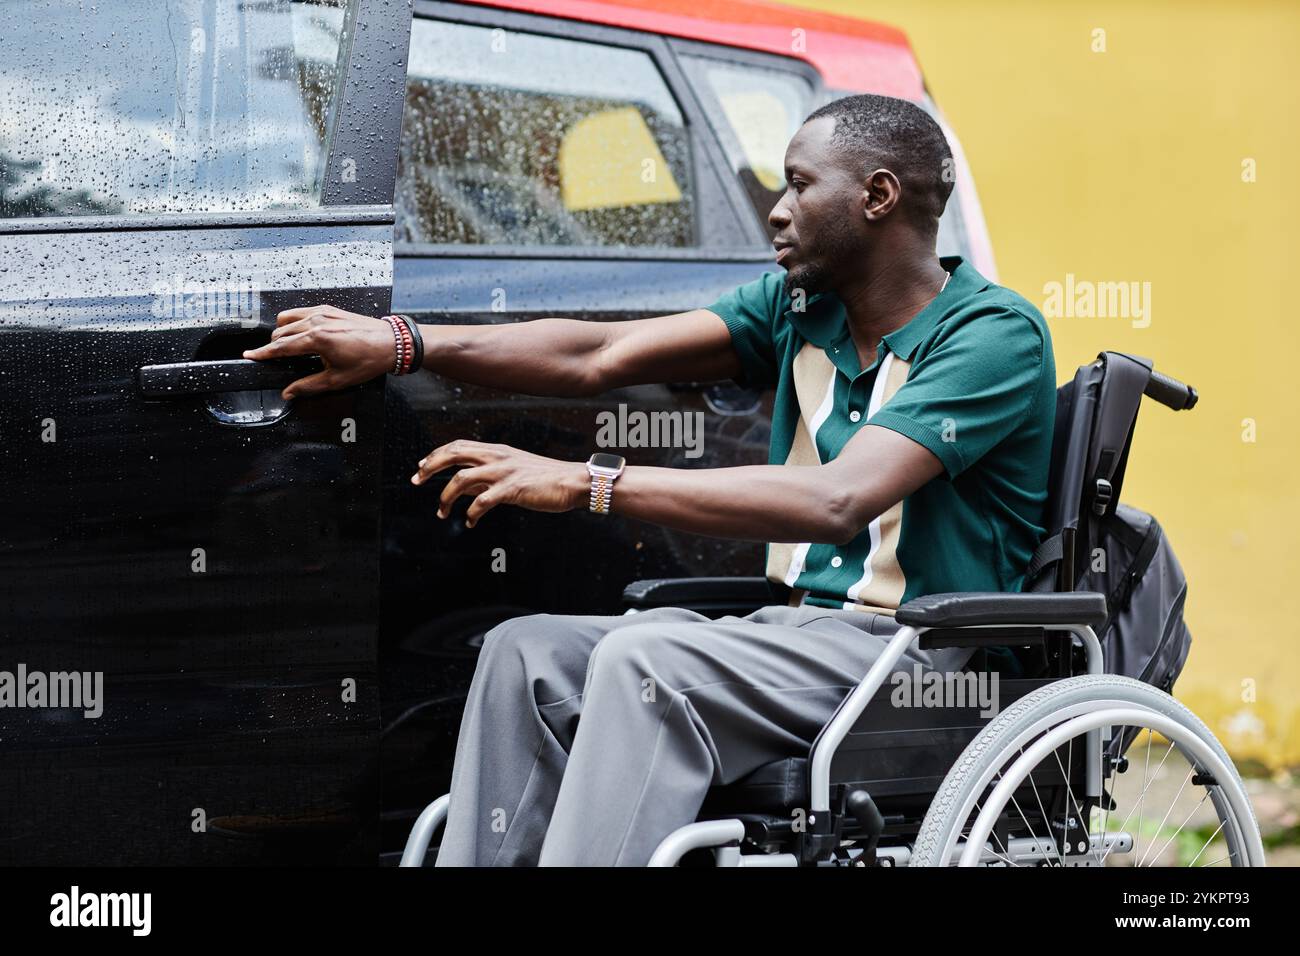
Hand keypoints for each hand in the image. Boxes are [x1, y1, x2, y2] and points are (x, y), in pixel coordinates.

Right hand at [241, 304, 395, 399]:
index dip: (262, 353)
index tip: (250, 356)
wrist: (391, 343)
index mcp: (317, 339)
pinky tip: (300, 333)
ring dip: (282, 332)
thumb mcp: (337, 379)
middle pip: (280, 333)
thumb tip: (289, 393)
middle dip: (273, 346)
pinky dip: (294, 322)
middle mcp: (316, 321)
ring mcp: (322, 312)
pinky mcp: (328, 308)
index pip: (280, 347)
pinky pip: (301, 312)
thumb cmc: (369, 359)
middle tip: (275, 360)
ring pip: (287, 319)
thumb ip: (308, 386)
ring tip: (288, 348)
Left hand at [411, 440, 589, 527]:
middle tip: (416, 480)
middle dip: (430, 467)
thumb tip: (464, 488)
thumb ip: (487, 478)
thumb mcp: (512, 473)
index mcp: (497, 451)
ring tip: (442, 512)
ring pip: (461, 479)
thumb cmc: (545, 479)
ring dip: (446, 497)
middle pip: (453, 454)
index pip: (458, 445)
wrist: (572, 482)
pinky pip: (482, 502)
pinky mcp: (512, 489)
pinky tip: (471, 523)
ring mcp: (504, 472)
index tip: (421, 467)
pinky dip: (471, 514)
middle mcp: (497, 457)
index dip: (436, 454)